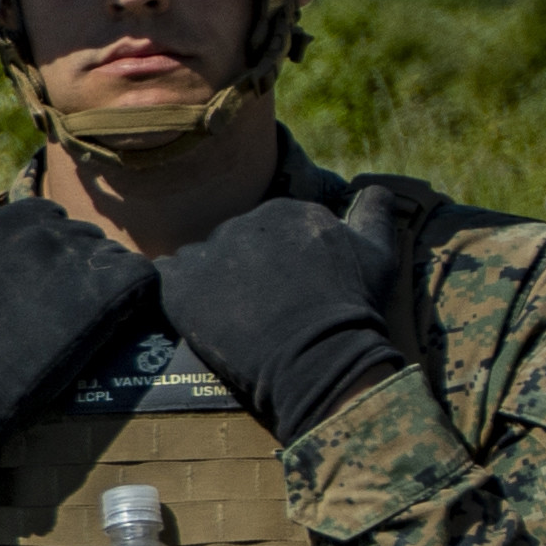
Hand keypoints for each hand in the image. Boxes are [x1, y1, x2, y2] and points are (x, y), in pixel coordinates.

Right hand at [0, 195, 158, 459]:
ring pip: (111, 255)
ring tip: (90, 317)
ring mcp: (78, 256)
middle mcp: (45, 229)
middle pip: (83, 235)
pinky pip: (141, 276)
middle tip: (70, 304)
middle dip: (79, 265)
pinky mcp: (110, 285)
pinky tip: (115, 320)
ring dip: (105, 281)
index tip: (50, 277)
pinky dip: (134, 296)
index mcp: (7, 222)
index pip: (49, 216)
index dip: (54, 247)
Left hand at [152, 197, 403, 442]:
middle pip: (235, 243)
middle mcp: (247, 221)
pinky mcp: (182, 283)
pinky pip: (166, 276)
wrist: (321, 356)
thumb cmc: (354, 308)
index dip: (277, 263)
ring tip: (231, 317)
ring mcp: (212, 251)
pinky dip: (177, 292)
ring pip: (201, 259)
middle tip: (259, 309)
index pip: (270, 229)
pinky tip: (195, 313)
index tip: (286, 290)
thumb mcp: (380, 252)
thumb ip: (374, 212)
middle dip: (243, 270)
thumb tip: (375, 188)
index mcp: (289, 210)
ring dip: (210, 282)